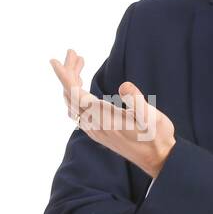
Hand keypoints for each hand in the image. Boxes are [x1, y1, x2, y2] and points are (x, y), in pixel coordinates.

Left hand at [49, 49, 175, 176]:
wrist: (158, 160)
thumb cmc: (157, 138)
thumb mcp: (152, 117)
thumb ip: (137, 101)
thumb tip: (124, 85)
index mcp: (104, 117)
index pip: (75, 93)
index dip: (64, 76)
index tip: (54, 60)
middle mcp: (94, 124)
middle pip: (71, 95)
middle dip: (69, 73)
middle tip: (74, 54)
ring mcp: (95, 130)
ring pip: (73, 104)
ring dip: (72, 84)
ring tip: (80, 66)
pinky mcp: (98, 133)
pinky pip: (78, 112)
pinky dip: (76, 97)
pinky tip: (83, 91)